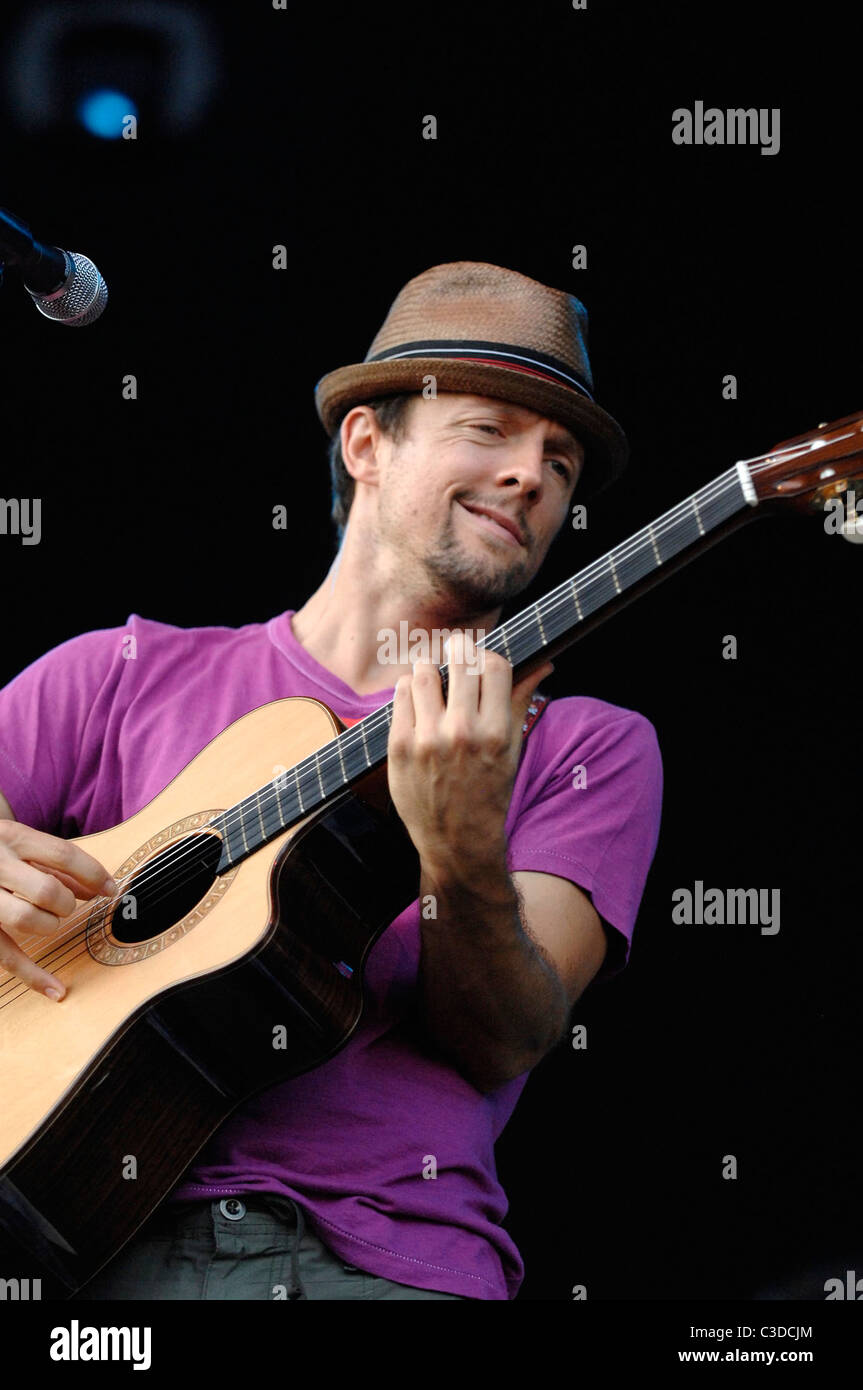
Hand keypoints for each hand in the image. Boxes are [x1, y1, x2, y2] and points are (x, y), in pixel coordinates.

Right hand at [0, 819, 115, 999]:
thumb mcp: (21, 844)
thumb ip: (58, 865)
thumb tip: (99, 889)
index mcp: (11, 837)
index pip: (63, 854)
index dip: (94, 874)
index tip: (112, 889)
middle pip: (45, 890)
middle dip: (65, 903)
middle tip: (63, 905)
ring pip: (24, 920)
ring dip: (47, 925)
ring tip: (45, 919)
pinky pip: (5, 955)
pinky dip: (32, 975)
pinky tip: (55, 989)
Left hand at [387, 630, 552, 868]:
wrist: (456, 840)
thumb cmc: (488, 793)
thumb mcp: (512, 751)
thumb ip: (520, 702)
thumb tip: (542, 664)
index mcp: (496, 733)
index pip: (494, 666)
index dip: (488, 656)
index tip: (481, 660)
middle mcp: (462, 732)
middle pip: (460, 661)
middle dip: (459, 650)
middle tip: (456, 651)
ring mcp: (428, 738)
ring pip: (424, 671)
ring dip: (430, 667)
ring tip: (434, 677)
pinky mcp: (400, 745)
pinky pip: (402, 695)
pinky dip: (410, 689)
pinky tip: (418, 699)